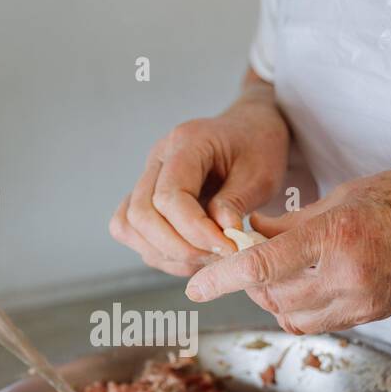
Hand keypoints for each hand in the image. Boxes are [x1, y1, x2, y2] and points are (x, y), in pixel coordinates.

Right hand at [109, 74, 289, 275]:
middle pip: (141, 214)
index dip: (195, 231)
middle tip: (215, 255)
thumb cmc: (257, 149)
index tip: (227, 247)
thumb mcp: (260, 174)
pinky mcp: (146, 198)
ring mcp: (147, 177)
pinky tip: (192, 254)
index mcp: (187, 143)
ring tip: (206, 256)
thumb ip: (235, 202)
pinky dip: (159, 252)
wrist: (250, 135)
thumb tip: (221, 235)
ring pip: (130, 226)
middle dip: (178, 247)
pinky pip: (133, 232)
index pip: (169, 196)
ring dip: (166, 252)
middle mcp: (158, 158)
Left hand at [184, 163, 390, 333]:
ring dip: (269, 297)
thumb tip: (249, 236)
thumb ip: (295, 221)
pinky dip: (296, 308)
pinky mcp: (372, 316)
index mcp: (338, 236)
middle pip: (270, 295)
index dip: (220, 278)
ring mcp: (361, 302)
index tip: (194, 287)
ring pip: (289, 315)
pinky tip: (300, 284)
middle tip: (240, 257)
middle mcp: (347, 277)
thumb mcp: (348, 193)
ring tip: (271, 269)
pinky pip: (316, 322)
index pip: (262, 266)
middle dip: (246, 281)